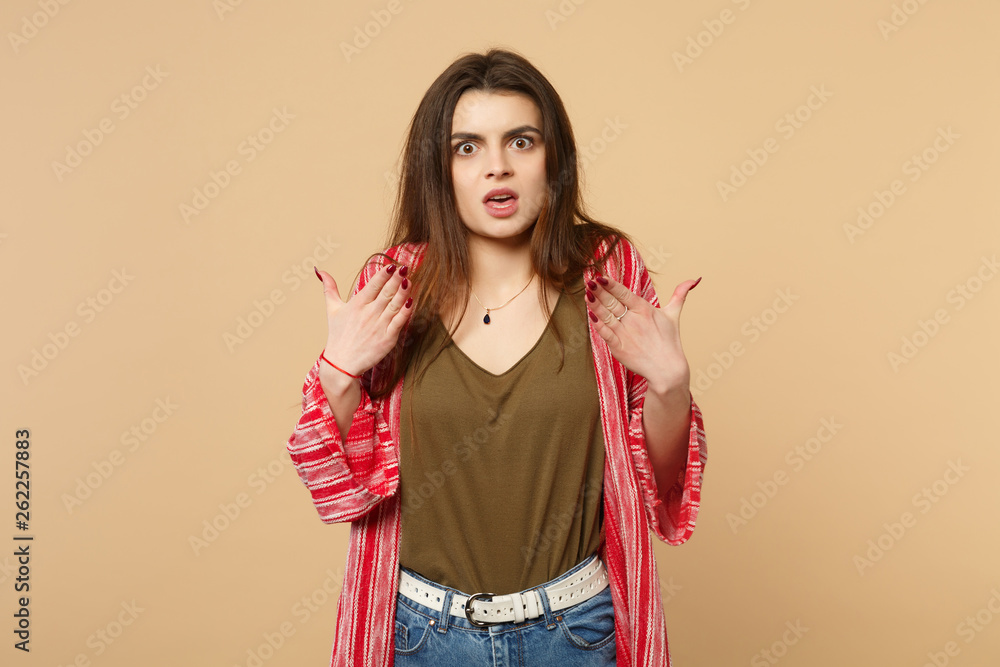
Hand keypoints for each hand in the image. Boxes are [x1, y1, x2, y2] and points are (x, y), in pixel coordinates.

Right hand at [314, 263, 412, 379]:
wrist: (341, 364)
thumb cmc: (338, 336)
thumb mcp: (332, 309)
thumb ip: (329, 288)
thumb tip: (319, 270)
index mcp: (357, 305)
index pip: (373, 285)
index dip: (383, 274)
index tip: (392, 264)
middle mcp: (368, 314)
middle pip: (386, 292)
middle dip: (396, 279)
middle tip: (405, 267)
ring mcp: (379, 326)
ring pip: (394, 305)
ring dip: (403, 292)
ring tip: (409, 280)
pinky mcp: (387, 339)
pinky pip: (399, 322)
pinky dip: (406, 312)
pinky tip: (411, 301)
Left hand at [585, 274, 700, 393]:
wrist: (667, 370)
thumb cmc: (670, 341)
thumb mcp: (674, 315)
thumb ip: (680, 294)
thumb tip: (694, 279)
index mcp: (645, 310)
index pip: (624, 293)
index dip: (611, 284)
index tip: (600, 276)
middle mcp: (634, 320)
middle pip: (612, 302)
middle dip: (599, 291)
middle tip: (589, 281)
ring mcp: (625, 334)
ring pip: (606, 315)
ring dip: (595, 304)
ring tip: (586, 294)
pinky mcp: (619, 348)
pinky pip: (604, 333)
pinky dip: (597, 323)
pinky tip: (590, 314)